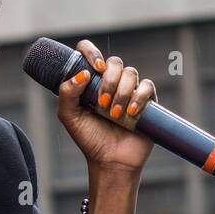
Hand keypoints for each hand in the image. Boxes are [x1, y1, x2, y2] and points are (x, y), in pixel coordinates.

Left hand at [56, 39, 157, 173]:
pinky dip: (139, 97)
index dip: (92, 52)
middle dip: (109, 81)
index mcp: (91, 81)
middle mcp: (111, 82)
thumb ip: (67, 93)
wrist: (110, 160)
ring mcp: (130, 90)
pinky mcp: (146, 101)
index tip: (95, 68)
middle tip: (102, 103)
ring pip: (131, 73)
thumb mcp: (69, 116)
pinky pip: (147, 86)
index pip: (90, 52)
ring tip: (114, 114)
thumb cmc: (89, 138)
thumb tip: (81, 74)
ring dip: (122, 93)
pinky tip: (130, 113)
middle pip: (114, 62)